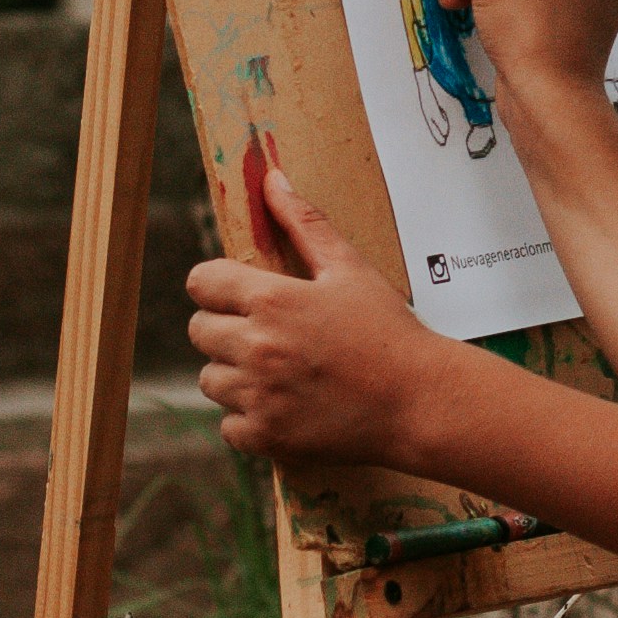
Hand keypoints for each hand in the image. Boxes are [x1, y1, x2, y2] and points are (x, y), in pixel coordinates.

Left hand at [188, 156, 436, 469]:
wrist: (419, 401)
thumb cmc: (388, 330)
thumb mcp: (349, 268)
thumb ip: (305, 223)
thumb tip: (273, 180)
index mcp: (271, 299)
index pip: (201, 282)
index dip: (218, 285)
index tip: (240, 294)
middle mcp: (255, 346)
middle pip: (199, 330)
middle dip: (226, 328)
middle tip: (269, 335)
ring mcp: (258, 395)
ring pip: (210, 379)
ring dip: (235, 374)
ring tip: (280, 371)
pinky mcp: (266, 436)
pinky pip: (228, 425)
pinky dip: (250, 419)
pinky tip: (285, 405)